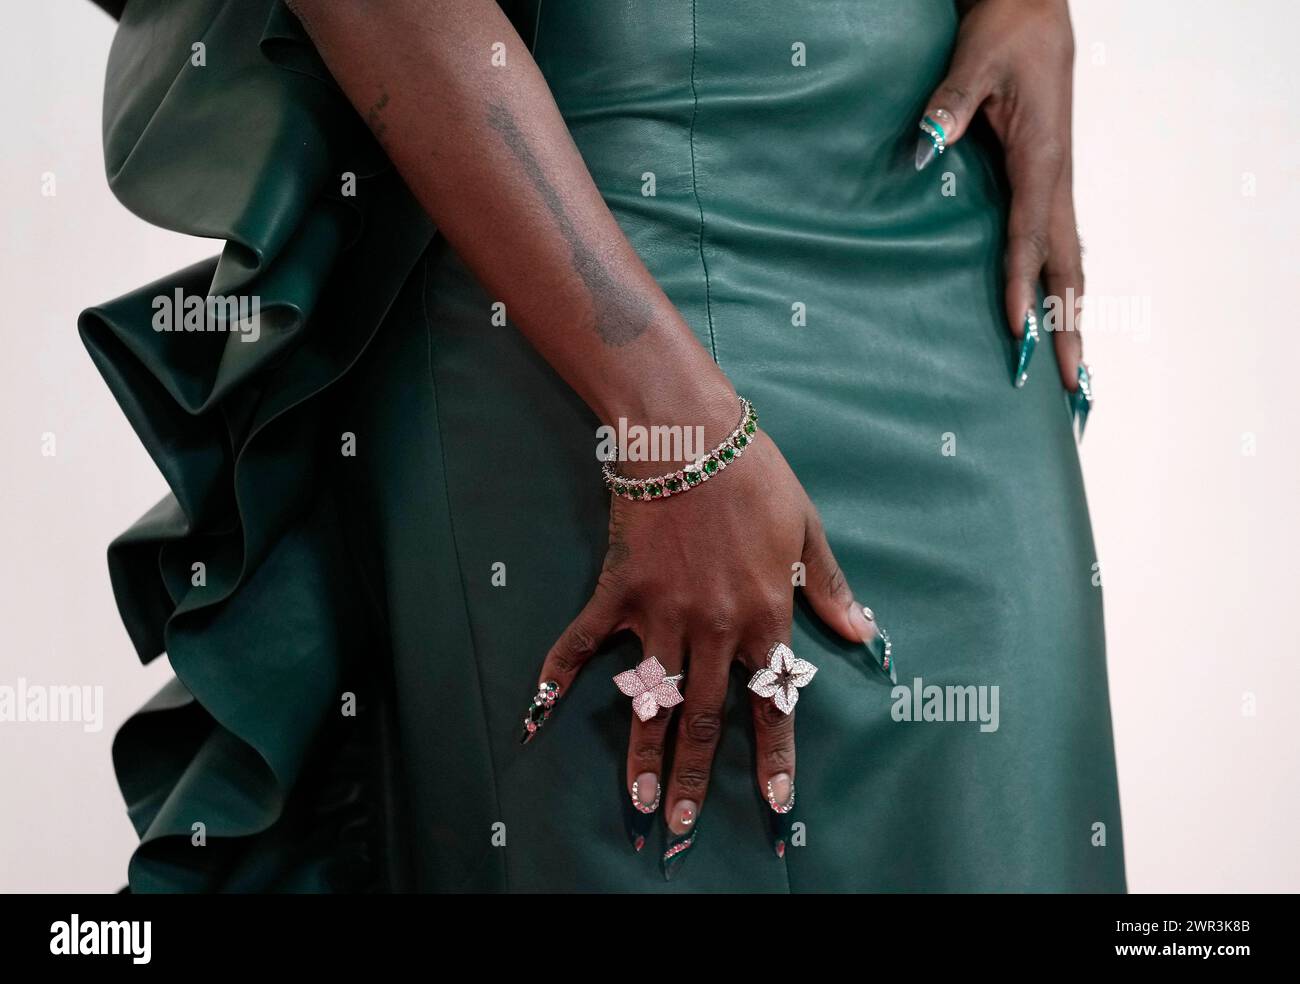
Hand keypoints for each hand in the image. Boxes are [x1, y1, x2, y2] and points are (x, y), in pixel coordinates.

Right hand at [522, 425, 885, 876]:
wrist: (689, 431)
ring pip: (650, 696)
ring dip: (640, 753)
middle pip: (704, 716)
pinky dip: (560, 674)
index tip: (774, 805)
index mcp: (764, 615)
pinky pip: (583, 641)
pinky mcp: (619, 590)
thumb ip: (829, 589)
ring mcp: (661, 612)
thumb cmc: (755, 475)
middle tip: (678, 824)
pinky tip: (539, 712)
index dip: (773, 759)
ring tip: (633, 800)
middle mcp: (713, 626)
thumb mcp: (807, 530)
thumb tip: (863, 635)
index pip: (772, 703)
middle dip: (692, 777)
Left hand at [918, 0, 1085, 396]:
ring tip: (1072, 373)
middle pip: (1068, 267)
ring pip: (1070, 263)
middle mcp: (1058, 181)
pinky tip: (1051, 320)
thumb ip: (947, 107)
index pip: (1030, 234)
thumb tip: (921, 152)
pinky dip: (1060, 290)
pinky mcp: (1047, 186)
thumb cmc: (1004, 34)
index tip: (1017, 329)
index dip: (1023, 283)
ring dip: (1071, 317)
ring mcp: (1057, 187)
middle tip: (1070, 383)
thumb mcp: (973, 63)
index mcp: (1042, 158)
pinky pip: (1058, 249)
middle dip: (1068, 326)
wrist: (1033, 10)